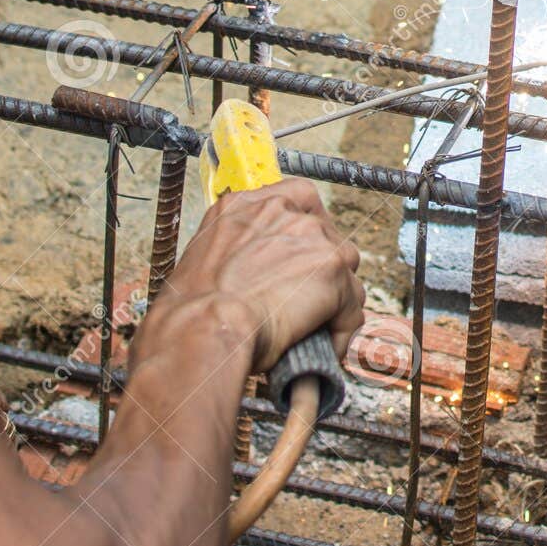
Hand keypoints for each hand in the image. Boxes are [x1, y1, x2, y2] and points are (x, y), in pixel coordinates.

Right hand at [162, 180, 364, 372]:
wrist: (204, 326)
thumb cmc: (194, 311)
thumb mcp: (206, 263)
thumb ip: (239, 255)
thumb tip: (259, 279)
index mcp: (243, 205)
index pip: (296, 198)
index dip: (308, 229)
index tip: (306, 254)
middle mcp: (279, 211)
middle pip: (326, 236)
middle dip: (322, 271)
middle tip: (307, 303)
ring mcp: (309, 235)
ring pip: (344, 270)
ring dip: (335, 301)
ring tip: (316, 330)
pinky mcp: (332, 266)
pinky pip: (352, 304)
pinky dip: (343, 329)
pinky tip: (325, 347)